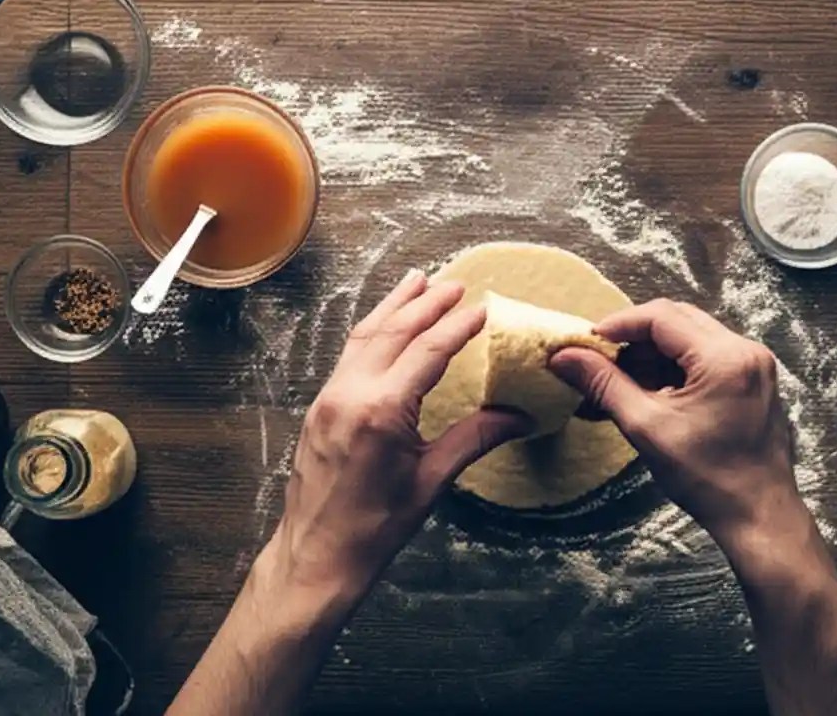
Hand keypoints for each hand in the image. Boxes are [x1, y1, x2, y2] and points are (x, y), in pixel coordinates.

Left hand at [267, 270, 529, 598]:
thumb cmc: (375, 528)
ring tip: (417, 281)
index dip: (457, 325)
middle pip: (393, 331)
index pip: (427, 351)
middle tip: (455, 282)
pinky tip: (385, 323)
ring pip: (364, 336)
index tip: (482, 307)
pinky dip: (372, 330)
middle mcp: (350, 394)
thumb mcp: (432, 481)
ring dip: (394, 306)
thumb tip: (520, 416)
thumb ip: (475, 438)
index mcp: (381, 411)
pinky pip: (349, 354)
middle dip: (426, 303)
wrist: (316, 556)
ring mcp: (329, 397)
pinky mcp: (320, 406)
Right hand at [550, 299, 795, 542]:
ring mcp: (755, 365)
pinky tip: (652, 396)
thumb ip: (604, 384)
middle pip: (678, 321)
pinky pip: (707, 357)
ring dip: (653, 356)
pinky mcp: (755, 380)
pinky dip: (675, 369)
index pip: (661, 316)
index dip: (619, 324)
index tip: (587, 344)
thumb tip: (564, 356)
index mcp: (724, 358)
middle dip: (635, 340)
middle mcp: (746, 350)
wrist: (759, 516)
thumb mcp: (646, 427)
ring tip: (624, 387)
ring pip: (691, 338)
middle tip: (603, 365)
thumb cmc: (706, 477)